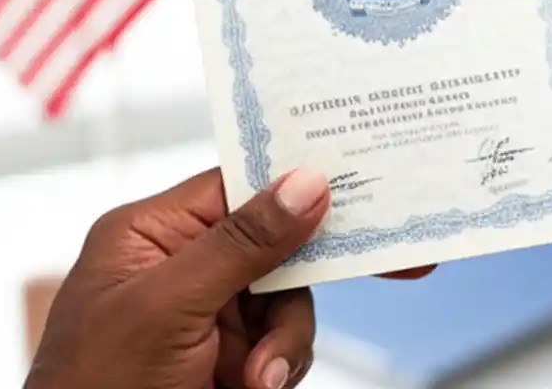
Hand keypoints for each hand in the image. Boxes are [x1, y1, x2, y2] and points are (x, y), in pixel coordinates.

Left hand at [25, 168, 431, 388]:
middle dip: (300, 283)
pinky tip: (254, 386)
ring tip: (255, 379)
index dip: (295, 183)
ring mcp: (208, 313)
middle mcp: (182, 265)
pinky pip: (284, 343)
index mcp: (151, 234)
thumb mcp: (166, 308)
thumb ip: (240, 244)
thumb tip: (304, 183)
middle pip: (278, 245)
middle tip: (400, 264)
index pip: (239, 185)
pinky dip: (281, 367)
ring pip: (290, 300)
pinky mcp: (229, 355)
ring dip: (285, 342)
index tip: (356, 184)